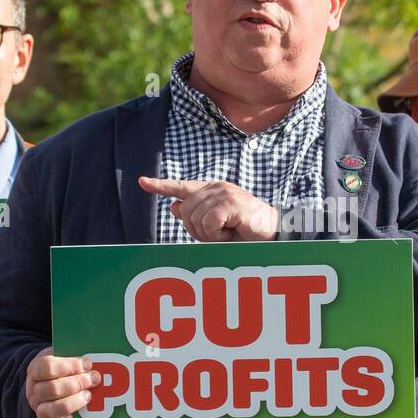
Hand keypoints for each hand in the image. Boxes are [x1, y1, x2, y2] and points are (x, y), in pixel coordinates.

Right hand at [25, 348, 98, 417]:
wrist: (47, 383)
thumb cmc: (60, 367)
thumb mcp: (62, 354)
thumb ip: (74, 354)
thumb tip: (93, 360)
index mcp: (36, 369)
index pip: (48, 367)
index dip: (70, 366)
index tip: (87, 364)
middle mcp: (33, 390)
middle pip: (52, 389)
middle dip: (78, 383)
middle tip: (94, 379)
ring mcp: (37, 408)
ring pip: (50, 410)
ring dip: (73, 403)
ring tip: (88, 396)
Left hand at [138, 177, 278, 240]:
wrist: (274, 234)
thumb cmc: (247, 232)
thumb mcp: (217, 227)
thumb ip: (196, 217)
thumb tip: (173, 207)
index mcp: (211, 191)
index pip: (181, 186)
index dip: (161, 185)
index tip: (142, 182)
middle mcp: (216, 188)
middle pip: (185, 211)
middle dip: (197, 231)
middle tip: (220, 235)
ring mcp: (223, 193)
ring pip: (194, 218)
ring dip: (209, 235)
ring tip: (228, 233)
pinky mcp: (230, 202)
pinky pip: (208, 222)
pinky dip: (217, 234)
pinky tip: (232, 232)